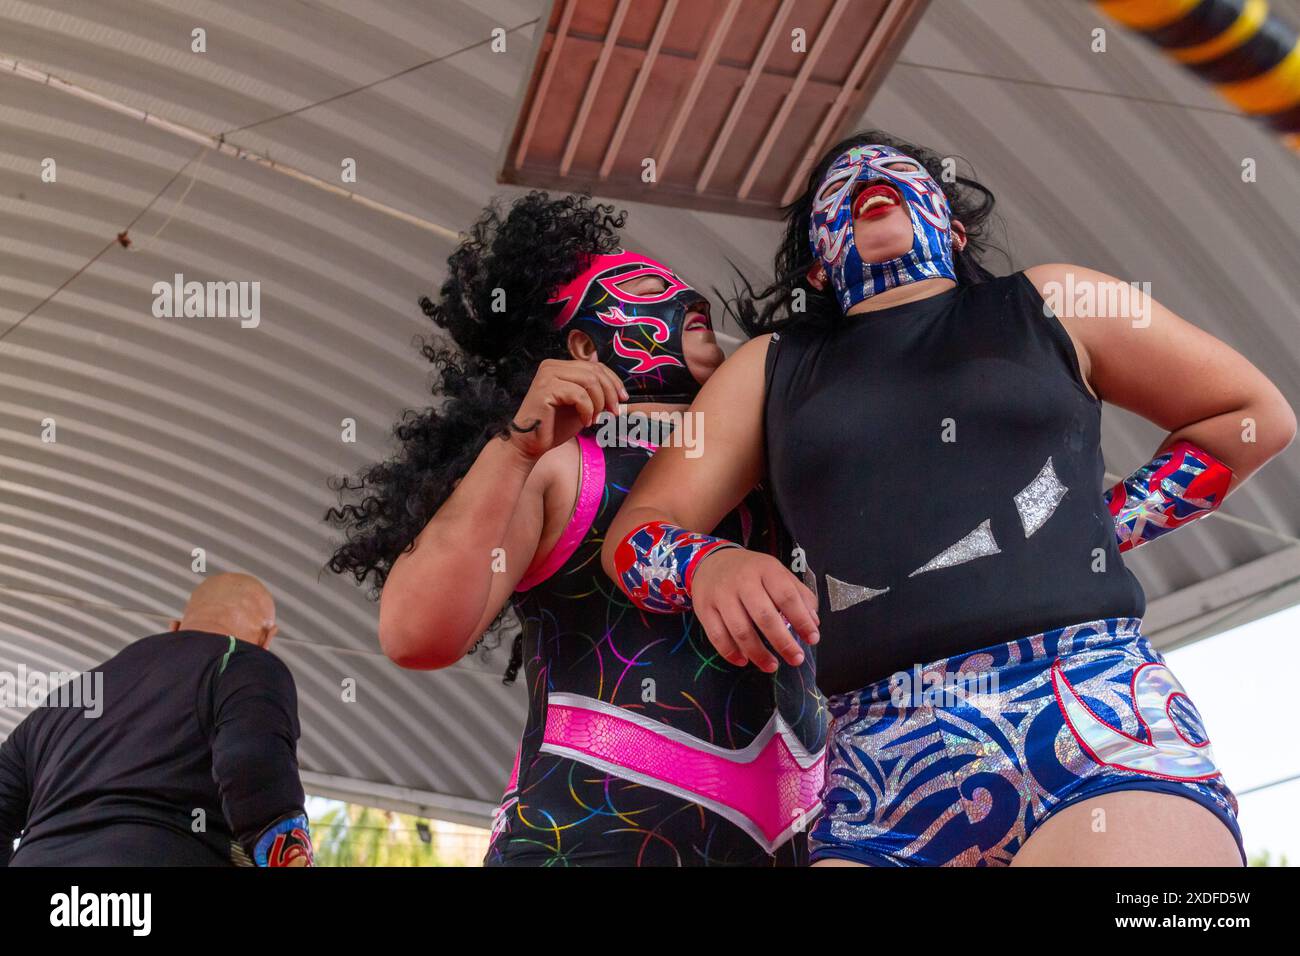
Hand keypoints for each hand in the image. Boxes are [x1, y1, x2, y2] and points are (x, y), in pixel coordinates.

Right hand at [507, 359, 626, 460]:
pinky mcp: (546, 389)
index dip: (613, 380)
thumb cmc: (554, 427)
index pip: (595, 365)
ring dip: (599, 402)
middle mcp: (551, 366)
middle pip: (594, 371)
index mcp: (559, 367)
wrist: (530, 444)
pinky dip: (587, 410)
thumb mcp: (580, 406)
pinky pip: (579, 395)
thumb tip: (617, 388)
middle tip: (614, 412)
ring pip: (589, 381)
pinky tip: (585, 422)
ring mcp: (547, 375)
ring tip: (596, 419)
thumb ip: (594, 393)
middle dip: (610, 392)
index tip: (623, 398)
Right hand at [689, 548, 819, 672]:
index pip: (787, 597)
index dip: (802, 620)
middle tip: (796, 659)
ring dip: (758, 653)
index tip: (812, 639)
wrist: (712, 562)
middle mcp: (743, 581)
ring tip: (772, 666)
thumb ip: (799, 595)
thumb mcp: (778, 573)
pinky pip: (717, 636)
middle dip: (782, 642)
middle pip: (764, 616)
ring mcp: (721, 595)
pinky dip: (730, 653)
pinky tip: (744, 661)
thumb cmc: (752, 572)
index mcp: (766, 570)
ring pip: (740, 630)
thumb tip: (813, 622)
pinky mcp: (704, 609)